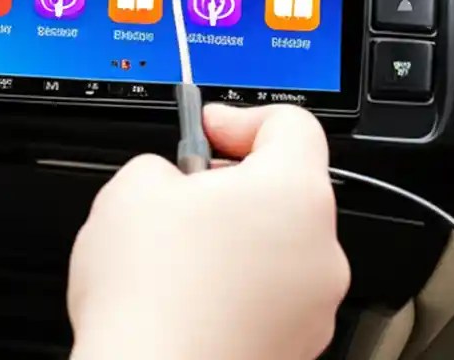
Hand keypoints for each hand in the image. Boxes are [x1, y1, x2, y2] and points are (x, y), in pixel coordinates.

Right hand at [67, 105, 348, 359]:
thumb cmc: (149, 299)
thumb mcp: (132, 187)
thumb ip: (164, 164)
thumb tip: (171, 182)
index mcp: (294, 195)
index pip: (291, 125)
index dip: (240, 117)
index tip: (205, 130)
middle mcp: (320, 251)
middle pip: (283, 190)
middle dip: (229, 187)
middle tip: (177, 198)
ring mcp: (311, 307)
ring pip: (274, 249)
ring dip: (230, 242)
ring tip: (172, 260)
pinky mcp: (293, 348)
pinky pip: (266, 299)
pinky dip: (232, 292)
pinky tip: (182, 301)